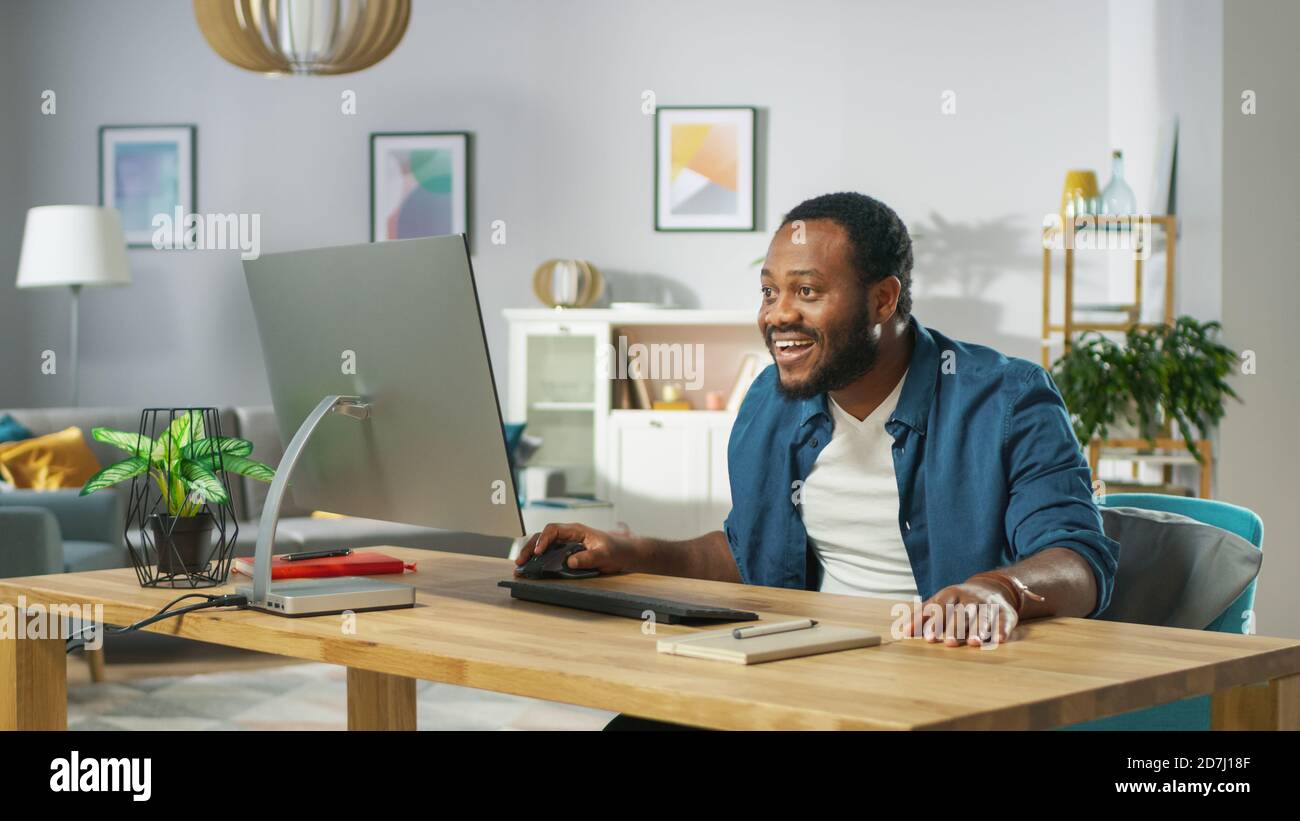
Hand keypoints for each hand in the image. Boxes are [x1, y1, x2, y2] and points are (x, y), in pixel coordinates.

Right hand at [514, 522, 638, 575]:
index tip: (539, 552)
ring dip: (531, 555)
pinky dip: (538, 562)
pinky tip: (530, 570)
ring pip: (543, 546)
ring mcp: (566, 545)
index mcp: (576, 530)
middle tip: (520, 562)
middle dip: (530, 548)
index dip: (544, 540)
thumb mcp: (605, 554)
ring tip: (520, 568)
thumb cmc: (617, 550)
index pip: (554, 530)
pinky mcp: (566, 555)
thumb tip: (570, 562)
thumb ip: (589, 557)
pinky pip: (549, 556)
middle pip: (543, 537)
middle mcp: (568, 535)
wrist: (626, 554)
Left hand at [901, 577, 1019, 646]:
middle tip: (947, 642)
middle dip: (954, 627)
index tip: (928, 638)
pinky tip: (999, 639)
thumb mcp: (940, 602)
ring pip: (983, 616)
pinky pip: (1004, 620)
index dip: (934, 622)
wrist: (991, 587)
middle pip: (961, 612)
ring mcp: (988, 604)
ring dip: (977, 629)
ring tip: (972, 642)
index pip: (940, 607)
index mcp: (951, 593)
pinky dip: (1002, 629)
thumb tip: (902, 631)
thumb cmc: (958, 601)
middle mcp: (970, 598)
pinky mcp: (1005, 612)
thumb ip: (922, 615)